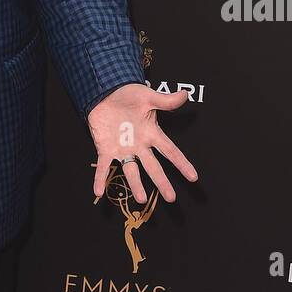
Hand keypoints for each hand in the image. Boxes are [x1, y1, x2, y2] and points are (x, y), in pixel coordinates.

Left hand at [88, 83, 197, 204]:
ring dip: (135, 185)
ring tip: (140, 199)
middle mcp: (139, 146)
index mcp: (151, 134)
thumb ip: (166, 100)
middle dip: (162, 182)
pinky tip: (98, 192)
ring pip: (131, 170)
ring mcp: (122, 149)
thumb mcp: (149, 96)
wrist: (105, 92)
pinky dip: (100, 179)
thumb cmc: (128, 95)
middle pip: (153, 167)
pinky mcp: (105, 149)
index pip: (170, 151)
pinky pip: (103, 167)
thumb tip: (186, 94)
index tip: (193, 177)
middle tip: (171, 198)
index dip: (182, 163)